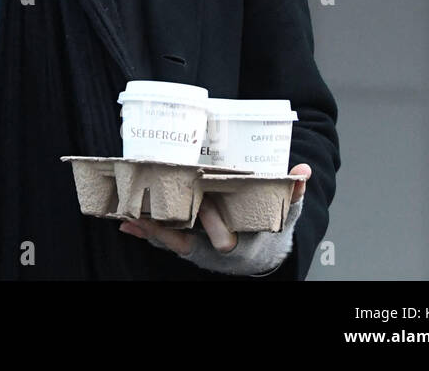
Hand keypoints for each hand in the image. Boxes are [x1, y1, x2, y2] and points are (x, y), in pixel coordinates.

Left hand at [118, 163, 310, 256]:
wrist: (261, 254)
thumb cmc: (268, 233)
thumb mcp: (283, 216)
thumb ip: (293, 196)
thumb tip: (304, 173)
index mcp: (234, 243)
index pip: (214, 237)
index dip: (204, 224)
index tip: (192, 210)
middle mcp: (211, 248)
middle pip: (182, 240)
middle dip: (161, 229)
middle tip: (138, 214)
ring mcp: (197, 247)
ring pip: (168, 240)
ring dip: (147, 229)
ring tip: (124, 216)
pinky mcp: (185, 243)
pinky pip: (162, 240)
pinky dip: (145, 232)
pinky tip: (126, 223)